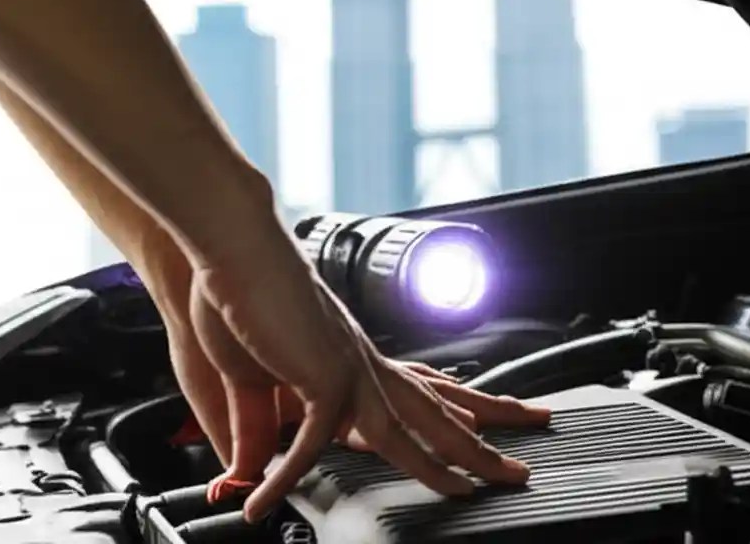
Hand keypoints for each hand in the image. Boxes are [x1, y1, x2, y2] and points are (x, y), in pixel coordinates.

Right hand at [185, 223, 549, 521]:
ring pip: (406, 432)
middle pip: (433, 414)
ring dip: (442, 465)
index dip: (451, 411)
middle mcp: (360, 363)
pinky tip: (267, 500)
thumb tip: (252, 466)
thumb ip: (256, 427)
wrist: (232, 249)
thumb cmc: (237, 295)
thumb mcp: (249, 378)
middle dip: (478, 445)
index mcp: (351, 357)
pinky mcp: (318, 377)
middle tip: (517, 470)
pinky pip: (307, 445)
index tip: (481, 426)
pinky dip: (285, 478)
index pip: (417, 390)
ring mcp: (346, 370)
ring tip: (469, 493)